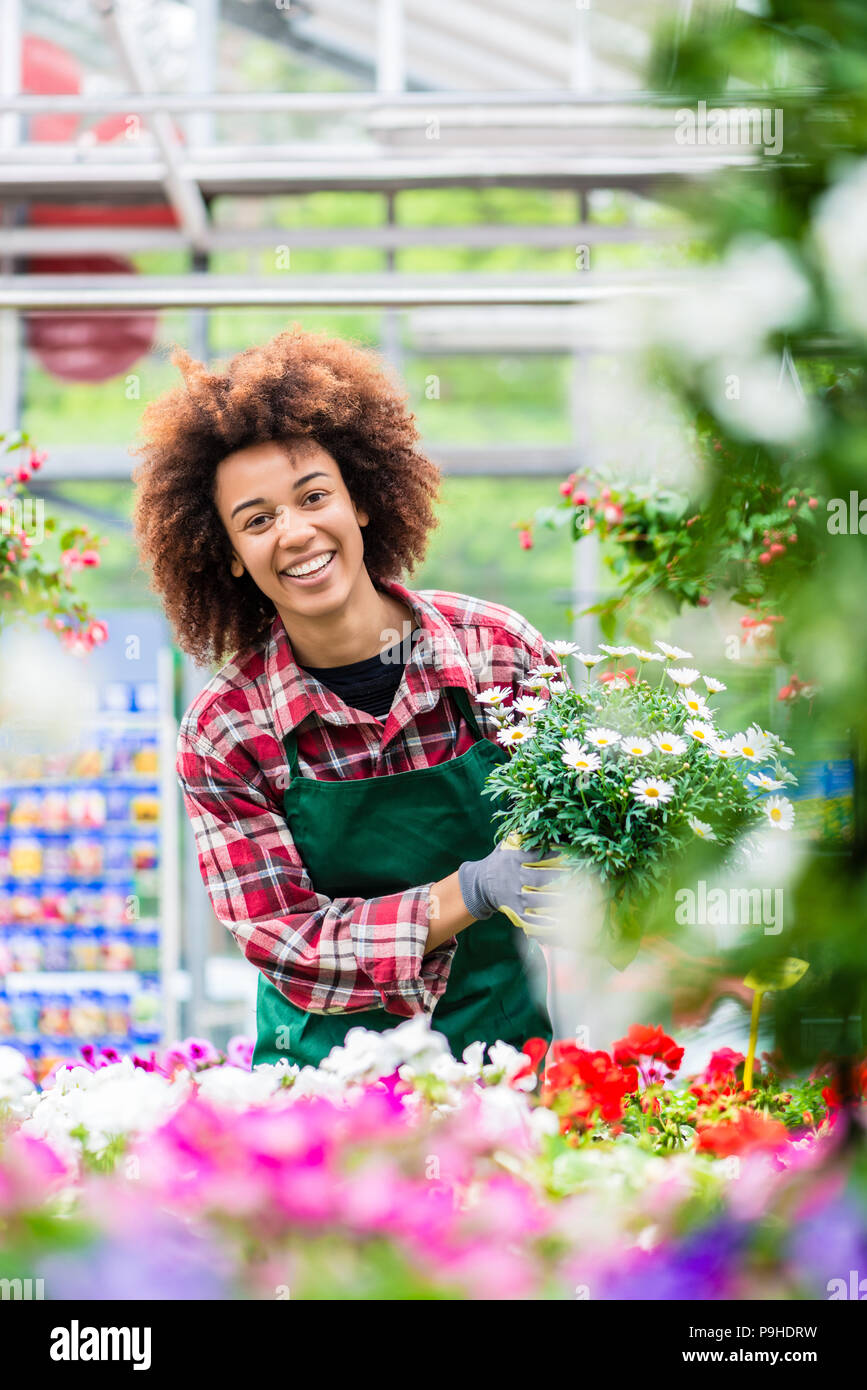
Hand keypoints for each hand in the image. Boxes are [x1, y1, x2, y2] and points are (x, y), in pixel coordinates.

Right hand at [457, 837, 574, 936]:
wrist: (481, 884)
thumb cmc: (502, 860)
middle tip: (582, 877)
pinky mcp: (516, 911)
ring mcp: (515, 896)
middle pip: (539, 878)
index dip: (555, 854)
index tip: (573, 852)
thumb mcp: (508, 844)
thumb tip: (543, 820)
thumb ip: (523, 835)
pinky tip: (562, 923)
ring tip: (578, 899)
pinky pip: (532, 919)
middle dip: (561, 878)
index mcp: (514, 859)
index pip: (536, 855)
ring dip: (558, 900)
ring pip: (538, 899)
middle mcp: (514, 878)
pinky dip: (546, 923)